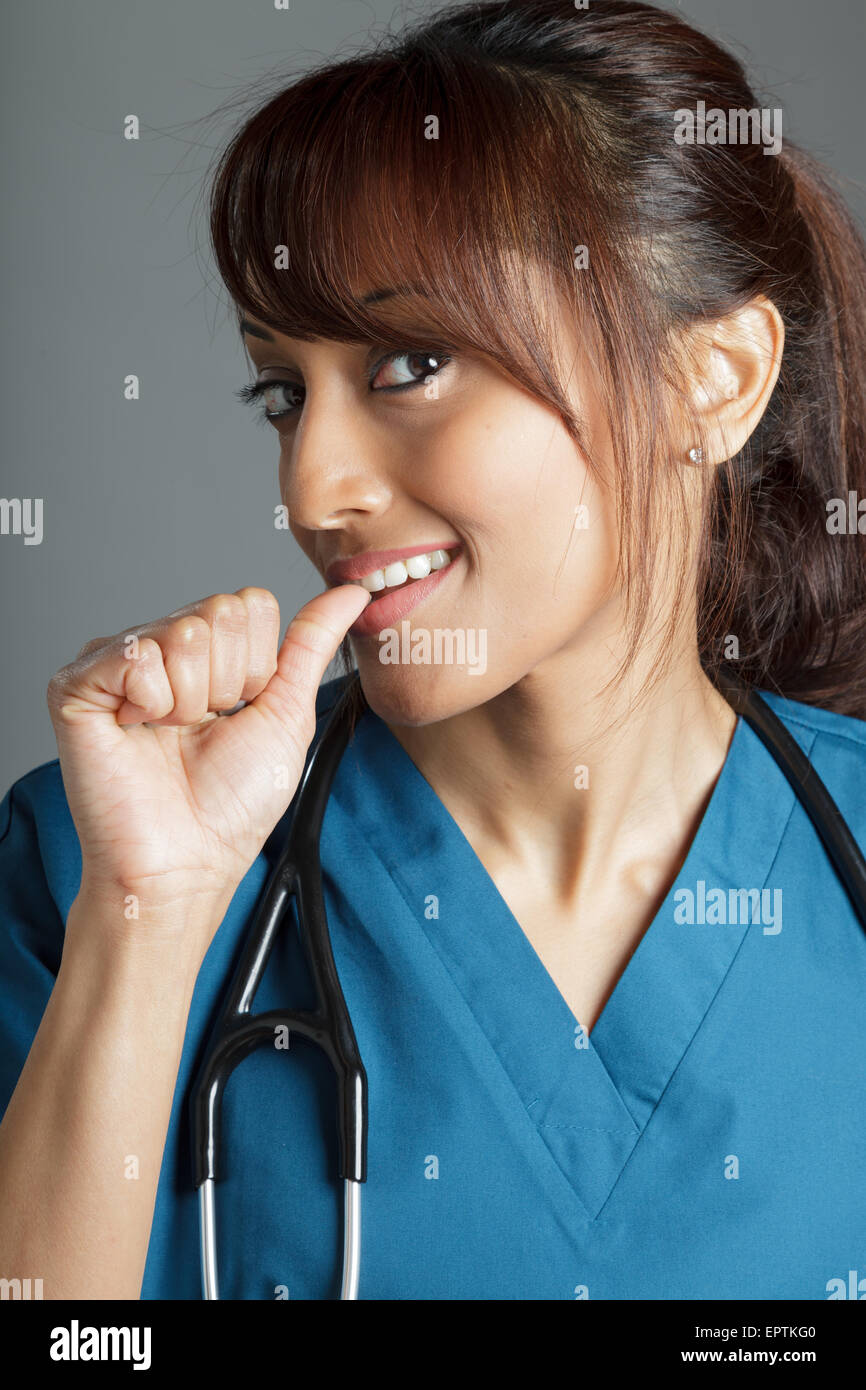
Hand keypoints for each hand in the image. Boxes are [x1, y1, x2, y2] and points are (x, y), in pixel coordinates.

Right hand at [47, 585, 369, 918]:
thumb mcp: (287, 714)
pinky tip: (137, 731)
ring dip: (192, 700)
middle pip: (221, 611)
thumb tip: (350, 594)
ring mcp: (118, 663)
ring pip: (185, 633)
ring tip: (170, 735)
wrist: (187, 861)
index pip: (250, 604)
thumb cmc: (231, 805)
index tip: (238, 713)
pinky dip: (151, 703)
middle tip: (200, 729)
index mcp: (209, 653)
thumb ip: (312, 645)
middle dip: (229, 682)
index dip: (259, 667)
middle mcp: (162, 649)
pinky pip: (135, 654)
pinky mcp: (78, 684)